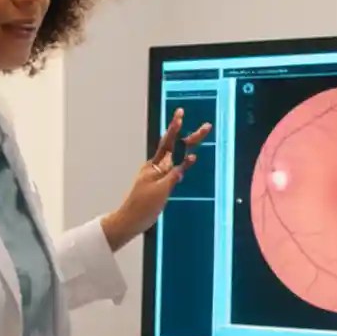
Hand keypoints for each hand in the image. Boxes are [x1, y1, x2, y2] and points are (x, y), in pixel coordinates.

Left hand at [101, 108, 211, 251]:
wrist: (130, 220)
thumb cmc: (142, 207)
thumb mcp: (160, 191)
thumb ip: (174, 176)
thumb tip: (187, 161)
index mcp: (155, 167)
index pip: (168, 144)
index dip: (175, 128)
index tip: (180, 114)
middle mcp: (157, 168)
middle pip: (176, 148)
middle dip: (191, 136)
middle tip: (205, 127)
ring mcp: (158, 175)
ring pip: (176, 157)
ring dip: (188, 147)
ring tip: (198, 137)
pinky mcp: (160, 184)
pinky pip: (174, 170)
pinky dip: (183, 164)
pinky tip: (190, 159)